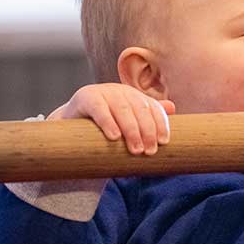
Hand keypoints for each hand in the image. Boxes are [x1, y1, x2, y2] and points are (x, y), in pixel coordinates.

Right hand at [51, 83, 174, 155]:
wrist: (70, 129)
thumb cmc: (104, 131)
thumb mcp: (127, 126)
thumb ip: (146, 119)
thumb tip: (173, 107)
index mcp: (134, 97)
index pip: (152, 107)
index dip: (160, 123)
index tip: (164, 142)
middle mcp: (121, 91)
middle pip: (140, 108)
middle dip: (147, 130)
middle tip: (149, 151)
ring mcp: (103, 92)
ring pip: (122, 109)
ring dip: (131, 129)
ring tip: (135, 150)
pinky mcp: (85, 97)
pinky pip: (99, 109)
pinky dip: (107, 122)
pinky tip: (113, 136)